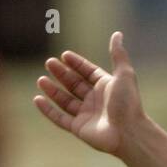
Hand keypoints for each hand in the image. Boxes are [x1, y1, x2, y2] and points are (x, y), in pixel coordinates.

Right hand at [33, 31, 145, 156]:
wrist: (129, 132)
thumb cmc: (128, 103)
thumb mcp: (124, 74)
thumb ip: (118, 54)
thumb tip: (117, 33)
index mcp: (105, 87)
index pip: (88, 72)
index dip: (76, 64)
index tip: (64, 55)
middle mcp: (95, 100)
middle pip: (74, 84)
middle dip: (62, 74)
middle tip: (49, 63)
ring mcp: (86, 115)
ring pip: (65, 100)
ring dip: (52, 90)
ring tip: (41, 79)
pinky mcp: (78, 128)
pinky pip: (59, 118)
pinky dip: (48, 110)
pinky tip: (37, 99)